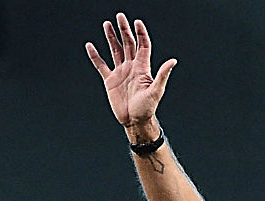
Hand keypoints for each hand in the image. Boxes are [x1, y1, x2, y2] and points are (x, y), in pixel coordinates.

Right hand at [85, 13, 175, 133]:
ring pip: (115, 50)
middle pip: (128, 44)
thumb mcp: (156, 91)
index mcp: (142, 68)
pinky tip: (90, 46)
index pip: (142, 45)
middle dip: (124, 30)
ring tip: (107, 24)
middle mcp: (131, 67)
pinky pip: (101, 65)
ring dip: (111, 37)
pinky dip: (95, 56)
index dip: (140, 33)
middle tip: (120, 16)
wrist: (135, 121)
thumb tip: (173, 61)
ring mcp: (120, 72)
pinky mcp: (110, 80)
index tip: (137, 22)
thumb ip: (163, 74)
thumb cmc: (147, 108)